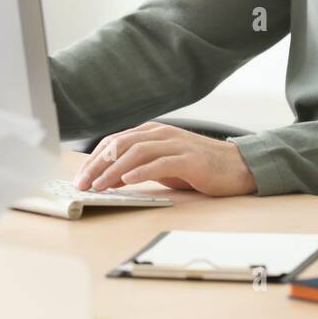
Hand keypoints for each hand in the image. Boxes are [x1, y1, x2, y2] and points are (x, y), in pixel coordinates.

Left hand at [73, 122, 257, 196]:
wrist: (236, 166)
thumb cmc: (198, 167)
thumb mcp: (163, 164)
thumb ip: (139, 166)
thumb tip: (110, 178)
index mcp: (152, 132)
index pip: (114, 141)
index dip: (94, 159)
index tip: (81, 177)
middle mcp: (161, 134)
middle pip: (120, 145)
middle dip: (97, 164)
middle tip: (82, 183)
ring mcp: (175, 144)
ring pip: (136, 152)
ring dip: (114, 170)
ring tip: (99, 186)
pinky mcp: (189, 159)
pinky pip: (160, 163)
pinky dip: (141, 171)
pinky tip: (128, 181)